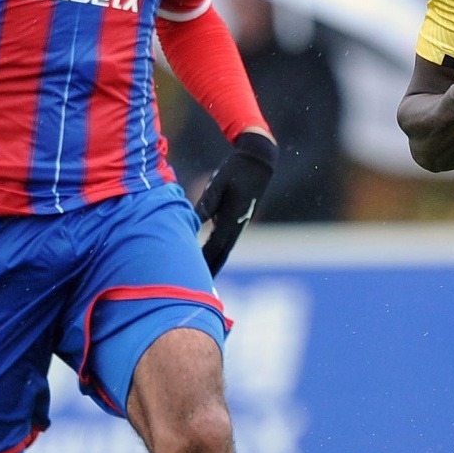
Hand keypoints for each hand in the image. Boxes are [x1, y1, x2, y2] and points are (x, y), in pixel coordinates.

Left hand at [197, 130, 276, 274]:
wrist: (258, 161)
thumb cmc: (236, 169)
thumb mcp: (218, 184)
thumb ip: (206, 204)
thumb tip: (194, 220)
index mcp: (231, 219)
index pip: (215, 248)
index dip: (205, 264)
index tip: (197, 278)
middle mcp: (236, 225)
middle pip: (221, 254)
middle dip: (210, 271)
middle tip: (200, 291)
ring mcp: (238, 223)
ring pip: (224, 249)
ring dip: (214, 263)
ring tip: (202, 279)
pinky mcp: (237, 218)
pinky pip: (224, 240)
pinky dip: (216, 252)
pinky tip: (209, 257)